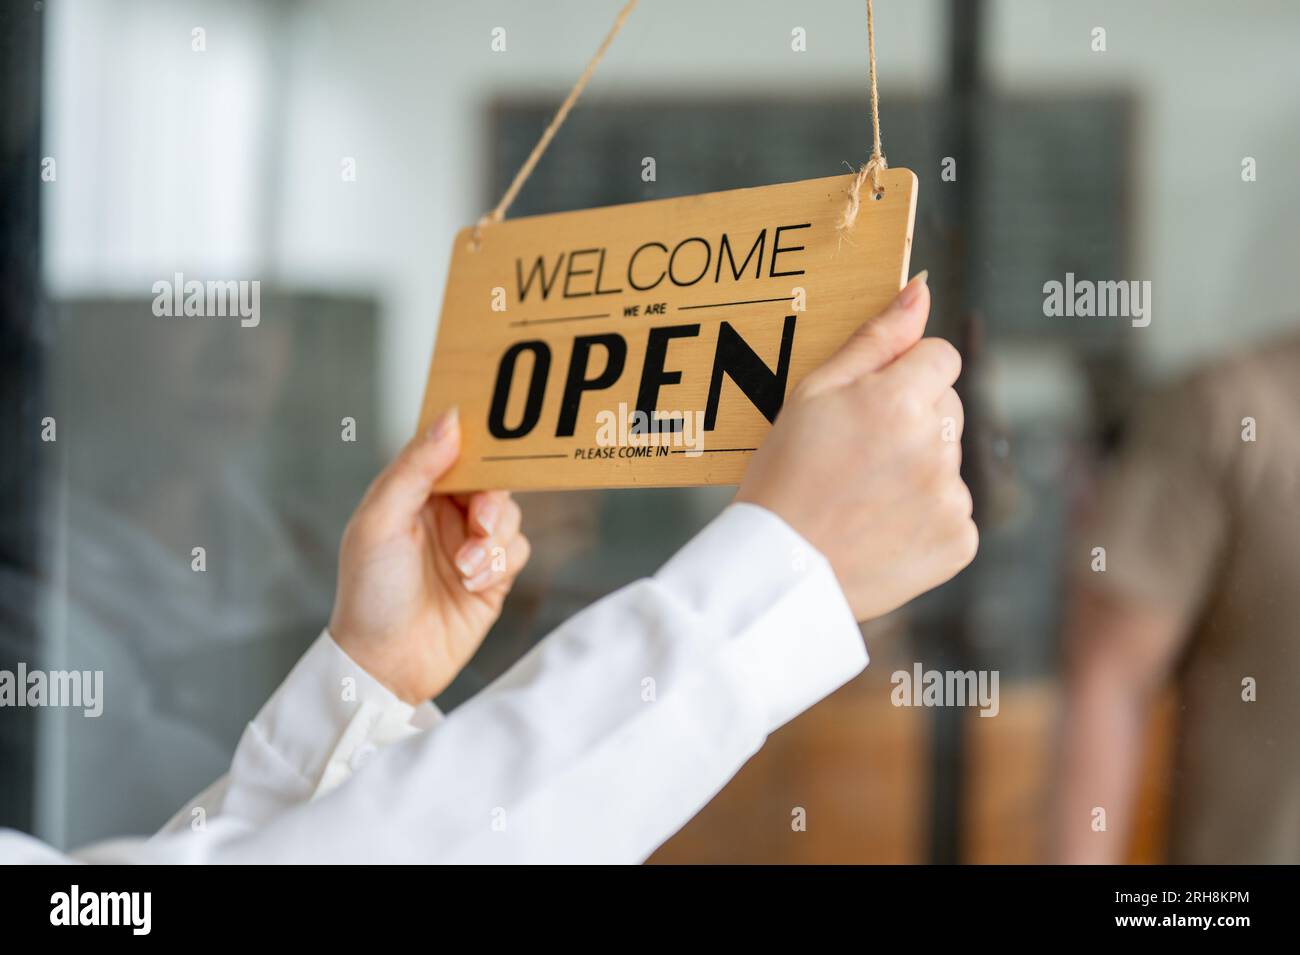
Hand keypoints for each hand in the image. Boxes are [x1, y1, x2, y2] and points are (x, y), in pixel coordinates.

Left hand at [328, 409, 530, 702]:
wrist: (386, 664)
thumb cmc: (370, 592)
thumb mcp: (381, 523)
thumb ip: (414, 469)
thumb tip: (450, 419)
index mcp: (412, 491)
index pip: (453, 450)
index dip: (475, 446)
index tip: (493, 445)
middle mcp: (443, 513)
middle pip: (490, 481)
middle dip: (490, 501)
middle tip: (479, 521)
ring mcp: (469, 544)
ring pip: (509, 514)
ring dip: (492, 538)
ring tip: (466, 567)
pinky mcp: (492, 576)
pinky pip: (517, 549)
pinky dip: (500, 564)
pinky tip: (474, 584)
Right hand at [736, 273, 975, 619]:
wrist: (779, 569)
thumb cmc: (784, 475)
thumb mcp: (812, 395)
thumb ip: (874, 340)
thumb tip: (922, 290)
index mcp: (900, 399)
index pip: (941, 358)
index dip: (904, 376)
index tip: (870, 407)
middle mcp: (935, 445)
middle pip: (948, 407)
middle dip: (913, 420)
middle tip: (857, 457)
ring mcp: (952, 496)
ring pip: (949, 459)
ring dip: (919, 469)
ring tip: (864, 497)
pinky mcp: (960, 540)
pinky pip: (955, 510)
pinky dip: (926, 517)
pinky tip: (882, 528)